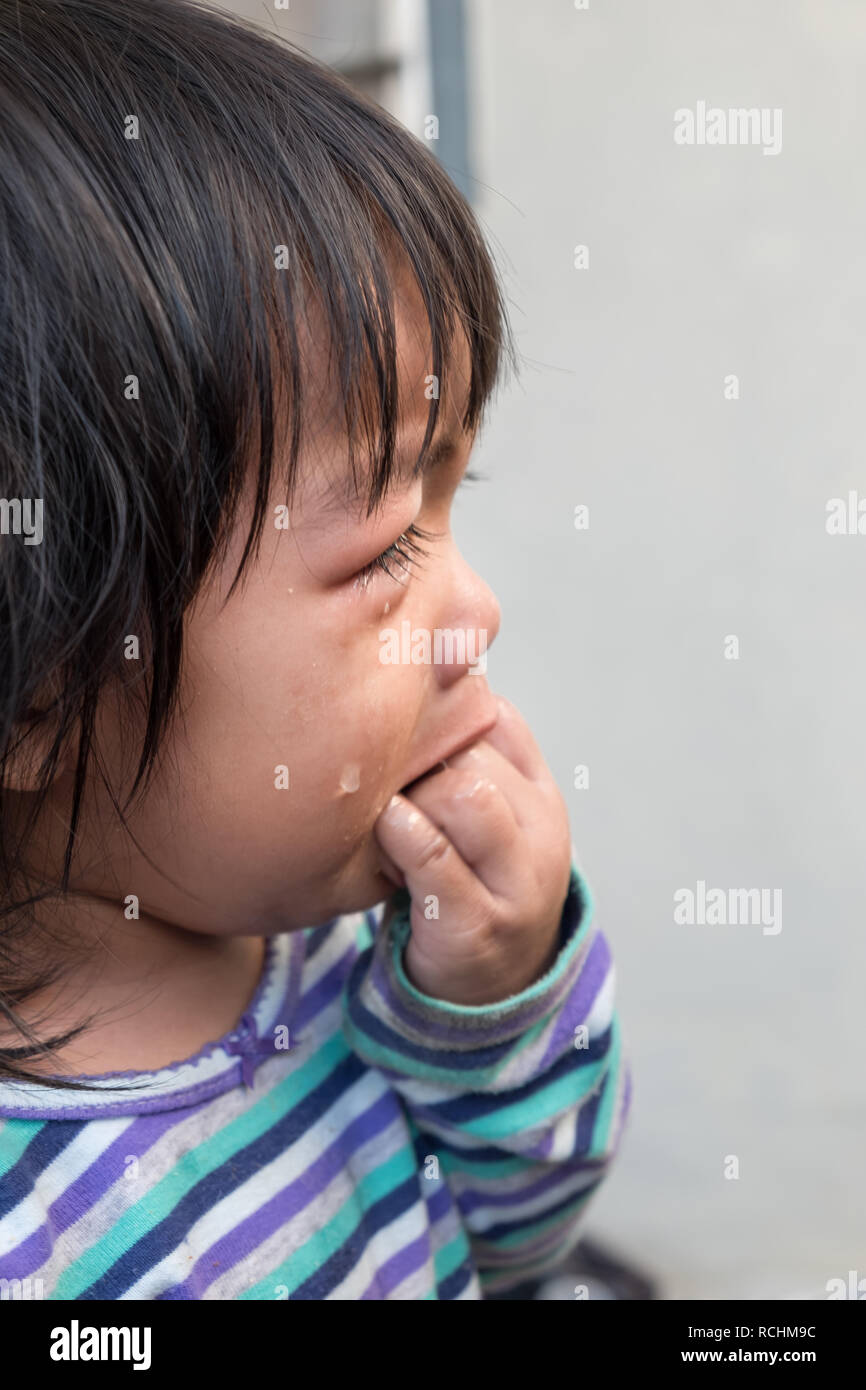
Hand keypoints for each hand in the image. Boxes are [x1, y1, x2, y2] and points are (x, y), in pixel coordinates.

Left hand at [373, 696, 572, 1004]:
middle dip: (414, 756)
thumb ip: (460, 757)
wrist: (489, 989)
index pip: (495, 717)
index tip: (390, 725)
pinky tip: (382, 834)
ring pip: (463, 793)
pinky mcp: (479, 923)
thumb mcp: (479, 816)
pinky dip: (400, 834)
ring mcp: (519, 879)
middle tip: (373, 773)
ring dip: (410, 795)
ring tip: (383, 811)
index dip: (436, 713)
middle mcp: (544, 829)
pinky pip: (433, 856)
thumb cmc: (464, 882)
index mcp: (541, 791)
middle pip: (472, 750)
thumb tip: (413, 676)